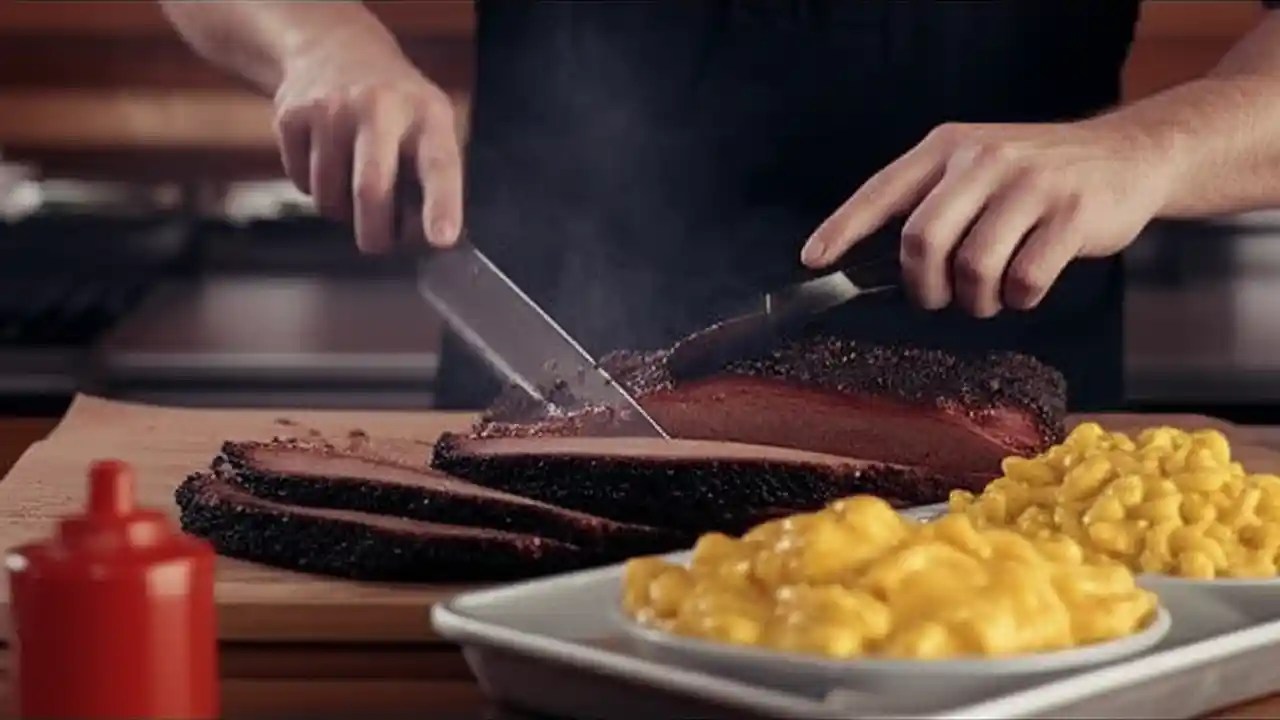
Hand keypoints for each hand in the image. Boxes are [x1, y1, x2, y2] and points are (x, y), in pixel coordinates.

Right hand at [273, 44, 462, 252]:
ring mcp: (331, 109)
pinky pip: (302, 183)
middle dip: (375, 233)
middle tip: (378, 244)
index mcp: (427, 114)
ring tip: (352, 187)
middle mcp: (380, 107)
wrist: (333, 47)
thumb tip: (422, 240)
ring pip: (330, 196)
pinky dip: (315, 190)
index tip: (443, 239)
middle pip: (372, 189)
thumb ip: (431, 179)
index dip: (442, 205)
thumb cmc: (395, 107)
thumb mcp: (429, 124)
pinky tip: (327, 161)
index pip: (438, 165)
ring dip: (342, 211)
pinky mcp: (292, 116)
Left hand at [801, 121, 1174, 316]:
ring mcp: (1030, 185)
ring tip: (990, 295)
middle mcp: (984, 159)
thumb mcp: (978, 168)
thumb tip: (870, 261)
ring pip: (973, 267)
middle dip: (923, 287)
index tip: (814, 260)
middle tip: (938, 299)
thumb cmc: (1038, 177)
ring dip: (975, 300)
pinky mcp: (1071, 214)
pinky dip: (1020, 299)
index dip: (842, 229)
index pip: (881, 191)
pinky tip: (1026, 288)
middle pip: (921, 241)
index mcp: (949, 146)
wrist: (1129, 155)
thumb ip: (931, 202)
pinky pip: (1024, 280)